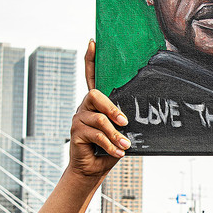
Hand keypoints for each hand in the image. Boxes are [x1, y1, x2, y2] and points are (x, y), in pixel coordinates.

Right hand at [69, 42, 129, 177]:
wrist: (93, 169)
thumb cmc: (109, 147)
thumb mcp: (120, 131)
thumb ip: (122, 119)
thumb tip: (136, 115)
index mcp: (96, 103)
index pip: (91, 76)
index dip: (91, 59)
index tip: (93, 43)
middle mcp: (85, 107)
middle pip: (95, 95)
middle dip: (112, 108)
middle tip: (125, 122)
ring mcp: (79, 119)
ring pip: (99, 119)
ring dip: (115, 134)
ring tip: (125, 145)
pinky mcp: (76, 133)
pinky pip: (96, 135)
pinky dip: (110, 145)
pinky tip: (118, 152)